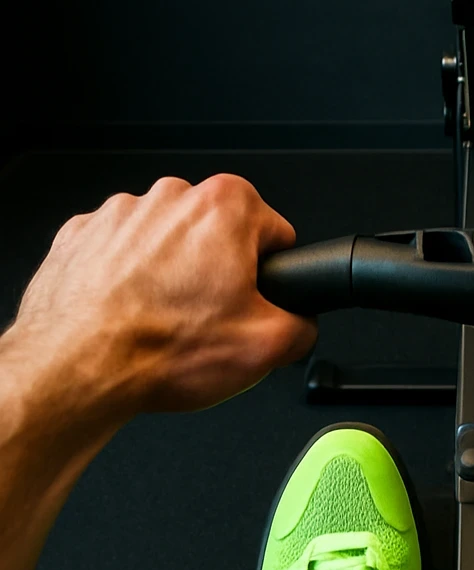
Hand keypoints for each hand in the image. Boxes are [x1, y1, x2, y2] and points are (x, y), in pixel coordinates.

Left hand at [3, 174, 316, 423]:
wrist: (74, 371)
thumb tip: (301, 325)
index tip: (252, 299)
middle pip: (216, 234)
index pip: (274, 230)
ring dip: (168, 274)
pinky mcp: (81, 236)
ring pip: (165, 242)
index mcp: (223, 207)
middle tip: (206, 320)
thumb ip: (303, 326)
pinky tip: (125, 317)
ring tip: (161, 324)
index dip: (269, 273)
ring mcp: (120, 214)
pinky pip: (117, 253)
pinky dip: (123, 280)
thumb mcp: (266, 349)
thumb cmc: (155, 350)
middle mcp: (171, 198)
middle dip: (216, 272)